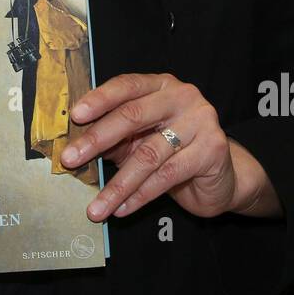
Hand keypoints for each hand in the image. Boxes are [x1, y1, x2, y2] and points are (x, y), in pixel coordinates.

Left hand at [60, 73, 278, 220]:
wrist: (222, 177)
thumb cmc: (175, 154)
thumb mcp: (141, 140)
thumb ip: (115, 138)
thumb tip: (76, 146)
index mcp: (161, 85)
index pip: (126, 85)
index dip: (99, 99)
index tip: (75, 116)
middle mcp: (183, 96)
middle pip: (133, 115)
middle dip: (97, 139)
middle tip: (70, 159)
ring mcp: (201, 121)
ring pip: (148, 154)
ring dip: (117, 184)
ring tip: (96, 207)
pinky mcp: (212, 149)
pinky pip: (167, 176)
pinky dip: (140, 196)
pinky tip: (122, 209)